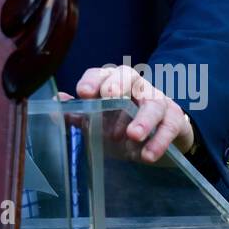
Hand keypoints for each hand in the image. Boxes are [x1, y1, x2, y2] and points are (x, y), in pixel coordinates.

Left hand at [61, 65, 194, 162]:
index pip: (101, 73)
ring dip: (142, 118)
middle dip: (118, 85)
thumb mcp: (96, 123)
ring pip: (152, 101)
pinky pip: (170, 125)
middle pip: (129, 75)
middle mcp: (135, 86)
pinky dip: (159, 140)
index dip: (92, 81)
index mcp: (112, 83)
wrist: (154, 144)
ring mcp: (157, 100)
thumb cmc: (119, 127)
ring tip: (133, 135)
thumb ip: (76, 114)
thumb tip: (53, 104)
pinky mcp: (174, 119)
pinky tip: (147, 155)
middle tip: (110, 97)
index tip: (83, 93)